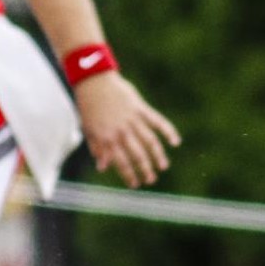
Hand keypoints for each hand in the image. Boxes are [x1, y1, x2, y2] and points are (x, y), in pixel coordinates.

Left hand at [73, 71, 181, 188]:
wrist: (93, 80)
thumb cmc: (89, 106)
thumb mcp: (89, 129)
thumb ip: (97, 148)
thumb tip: (102, 168)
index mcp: (107, 138)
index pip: (121, 162)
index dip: (129, 175)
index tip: (135, 184)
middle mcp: (121, 131)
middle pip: (137, 155)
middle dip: (145, 170)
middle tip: (151, 180)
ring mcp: (132, 119)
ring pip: (149, 141)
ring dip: (158, 155)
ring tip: (163, 166)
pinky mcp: (140, 108)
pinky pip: (157, 121)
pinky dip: (168, 131)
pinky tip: (176, 141)